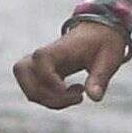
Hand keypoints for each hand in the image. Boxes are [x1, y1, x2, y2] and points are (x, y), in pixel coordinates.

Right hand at [14, 16, 130, 109]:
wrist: (100, 31)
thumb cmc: (105, 43)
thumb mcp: (109, 59)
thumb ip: (100, 77)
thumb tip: (94, 98)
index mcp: (61, 47)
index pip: (41, 60)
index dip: (50, 80)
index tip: (78, 91)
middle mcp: (45, 55)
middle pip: (22, 72)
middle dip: (45, 95)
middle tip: (76, 96)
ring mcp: (41, 64)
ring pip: (27, 85)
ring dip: (48, 100)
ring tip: (76, 96)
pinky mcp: (43, 73)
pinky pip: (34, 90)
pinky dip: (50, 99)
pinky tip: (71, 93)